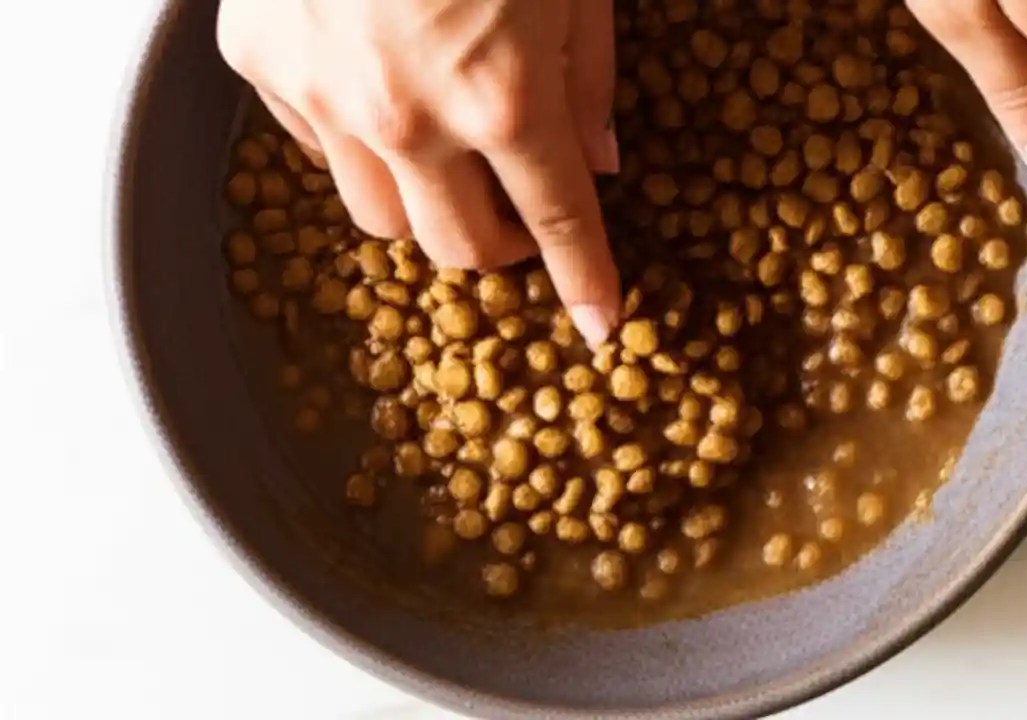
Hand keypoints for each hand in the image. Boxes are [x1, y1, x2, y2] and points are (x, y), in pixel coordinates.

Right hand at [217, 0, 621, 344]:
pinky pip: (313, 148)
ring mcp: (323, 93)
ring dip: (426, 208)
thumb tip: (594, 159)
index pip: (560, 223)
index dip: (586, 281)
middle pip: (458, 249)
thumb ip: (588, 79)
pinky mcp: (262, 59)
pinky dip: (356, 144)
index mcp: (504, 96)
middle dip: (504, 251)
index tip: (601, 323)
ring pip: (377, 219)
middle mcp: (408, 116)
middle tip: (524, 219)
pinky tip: (379, 95)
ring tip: (450, 161)